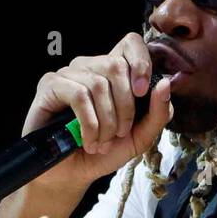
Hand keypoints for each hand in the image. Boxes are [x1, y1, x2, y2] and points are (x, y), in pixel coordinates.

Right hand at [22, 32, 174, 192]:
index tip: (142, 93)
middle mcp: (90, 67)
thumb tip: (165, 84)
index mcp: (112, 72)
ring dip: (106, 122)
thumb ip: (158, 113)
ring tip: (102, 143)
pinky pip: (79, 95)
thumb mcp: (140, 137)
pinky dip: (89, 124)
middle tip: (120, 133)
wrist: (72, 174)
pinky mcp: (51, 85)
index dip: (141, 62)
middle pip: (117, 65)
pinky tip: (88, 141)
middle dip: (126, 107)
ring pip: (99, 84)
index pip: (130, 43)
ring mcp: (69, 73)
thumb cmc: (104, 152)